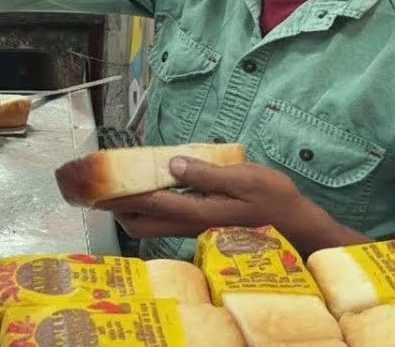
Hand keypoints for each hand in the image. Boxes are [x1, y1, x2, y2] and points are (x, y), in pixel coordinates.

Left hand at [97, 157, 362, 252]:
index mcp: (198, 211)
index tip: (96, 187)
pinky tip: (152, 190)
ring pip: (151, 227)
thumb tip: (172, 166)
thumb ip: (207, 174)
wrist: (298, 229)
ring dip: (131, 210)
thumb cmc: (274, 200)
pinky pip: (166, 222)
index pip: (147, 203)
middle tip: (99, 189)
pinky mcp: (203, 228)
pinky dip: (150, 209)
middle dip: (116, 208)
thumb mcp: (245, 178)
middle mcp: (190, 224)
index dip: (119, 195)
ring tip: (118, 188)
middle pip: (140, 224)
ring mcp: (196, 229)